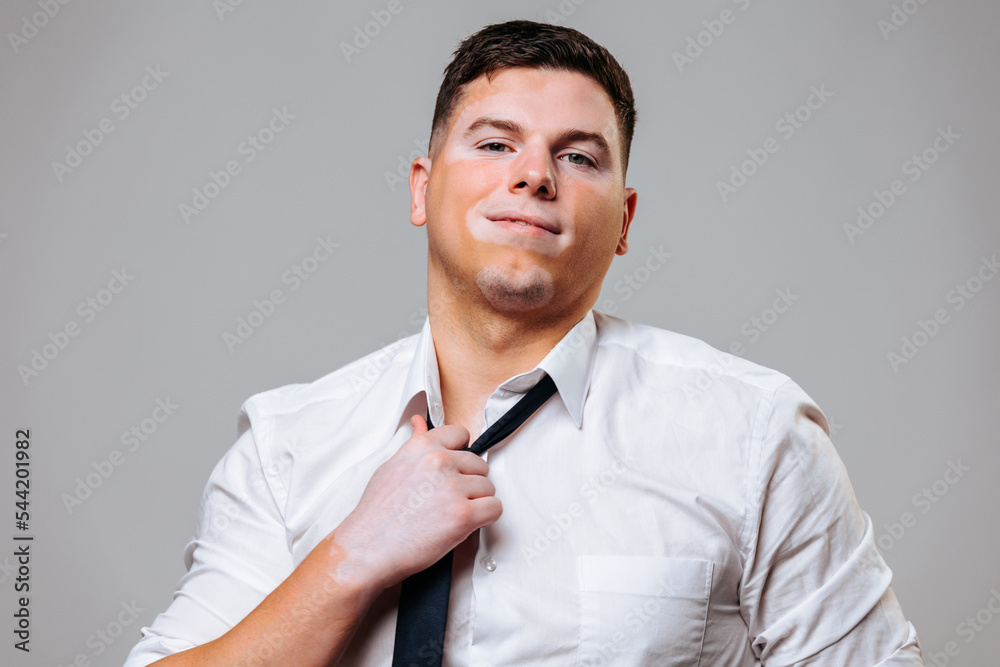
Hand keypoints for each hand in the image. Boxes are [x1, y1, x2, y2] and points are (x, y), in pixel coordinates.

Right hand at [323, 414, 501, 591]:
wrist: (367, 549)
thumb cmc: (376, 515)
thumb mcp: (392, 468)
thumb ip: (415, 446)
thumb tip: (420, 423)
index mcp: (422, 447)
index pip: (460, 434)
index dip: (461, 453)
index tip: (457, 466)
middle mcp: (439, 462)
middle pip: (479, 465)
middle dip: (469, 483)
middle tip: (448, 500)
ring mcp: (452, 488)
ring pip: (488, 488)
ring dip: (477, 502)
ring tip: (451, 514)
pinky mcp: (463, 514)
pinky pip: (494, 508)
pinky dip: (485, 518)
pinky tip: (466, 524)